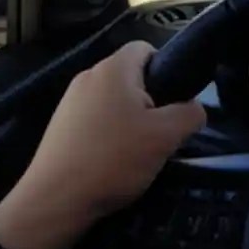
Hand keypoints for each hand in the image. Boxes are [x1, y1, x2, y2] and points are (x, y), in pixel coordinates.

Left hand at [0, 41, 205, 248]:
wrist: (55, 201)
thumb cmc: (113, 159)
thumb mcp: (165, 136)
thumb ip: (190, 114)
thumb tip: (193, 108)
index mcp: (113, 69)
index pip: (146, 48)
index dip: (167, 68)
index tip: (175, 101)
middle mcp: (87, 76)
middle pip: (131, 76)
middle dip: (150, 99)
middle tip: (160, 131)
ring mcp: (69, 101)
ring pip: (113, 100)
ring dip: (129, 119)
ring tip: (136, 150)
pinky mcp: (59, 126)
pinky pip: (95, 118)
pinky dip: (108, 133)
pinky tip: (111, 160)